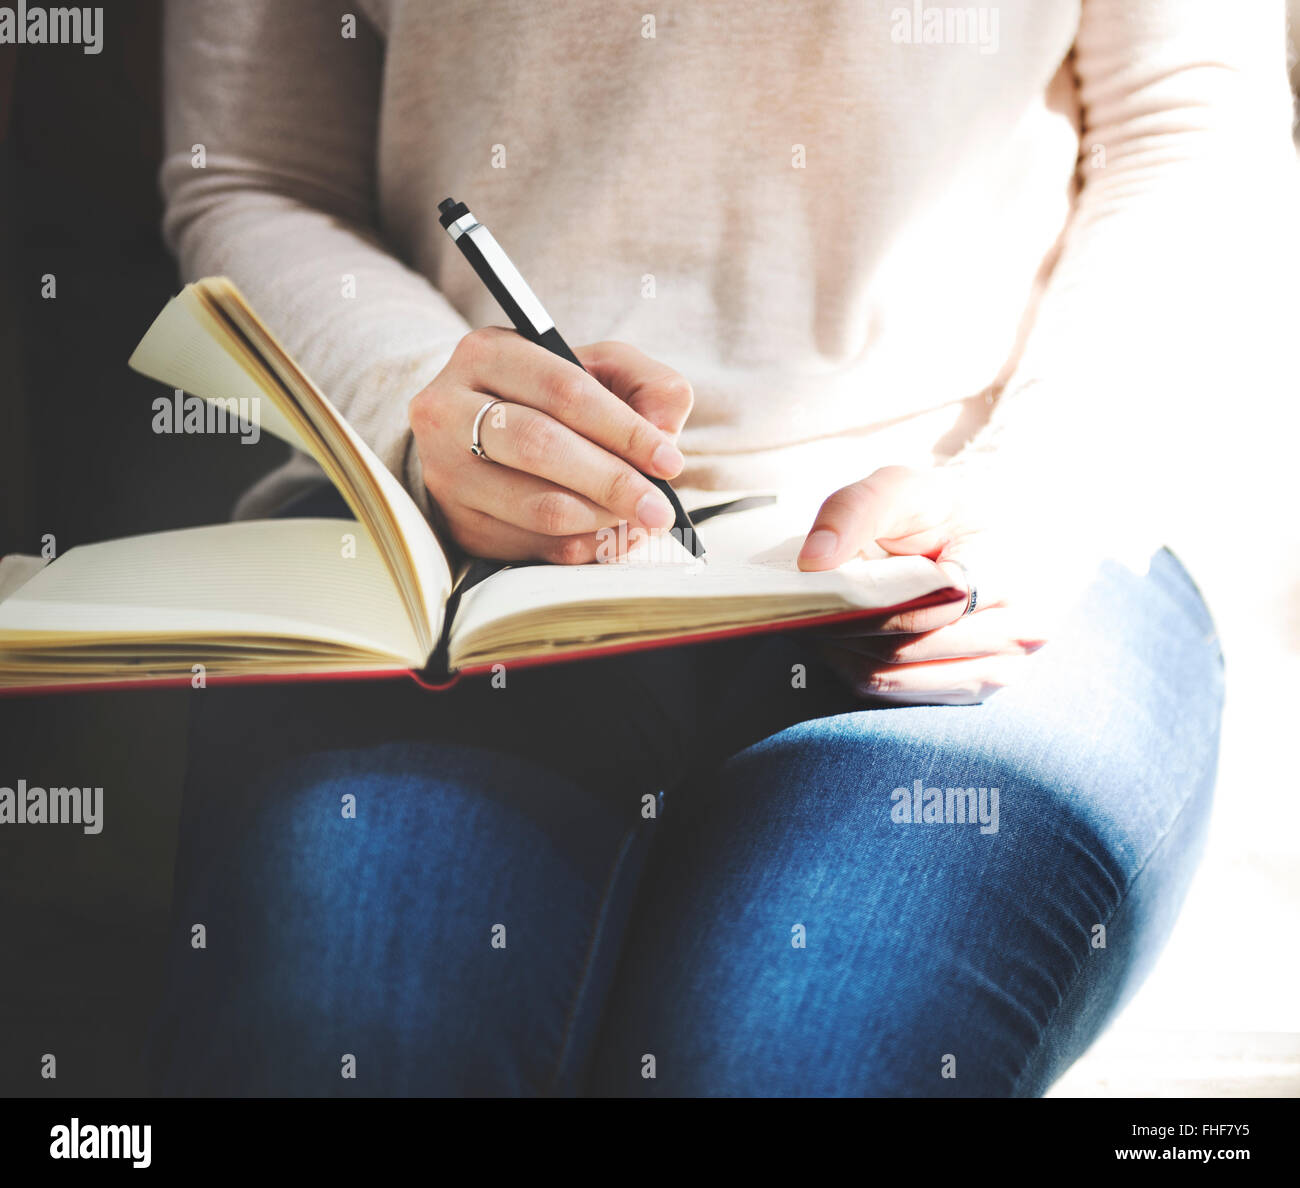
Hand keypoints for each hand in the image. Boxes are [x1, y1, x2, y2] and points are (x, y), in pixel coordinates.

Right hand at [409, 327, 692, 561]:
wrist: (482, 436)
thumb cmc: (552, 401)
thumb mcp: (599, 369)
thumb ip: (645, 383)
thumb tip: (664, 430)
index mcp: (487, 354)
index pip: (563, 390)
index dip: (623, 429)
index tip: (668, 461)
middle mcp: (449, 410)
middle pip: (541, 447)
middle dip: (612, 481)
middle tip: (659, 507)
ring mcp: (446, 470)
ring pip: (537, 505)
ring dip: (601, 519)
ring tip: (639, 519)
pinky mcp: (457, 521)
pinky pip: (532, 545)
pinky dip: (582, 545)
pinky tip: (608, 535)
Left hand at [797, 465, 1053, 704]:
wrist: (979, 536)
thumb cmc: (940, 512)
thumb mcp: (900, 488)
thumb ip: (853, 511)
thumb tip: (814, 562)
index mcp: (1009, 571)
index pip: (925, 607)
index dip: (863, 604)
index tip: (816, 590)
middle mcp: (1018, 630)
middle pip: (904, 647)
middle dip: (844, 628)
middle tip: (798, 606)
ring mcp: (997, 668)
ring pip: (894, 676)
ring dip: (844, 651)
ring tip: (812, 619)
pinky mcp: (969, 688)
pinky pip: (895, 693)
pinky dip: (856, 667)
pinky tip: (837, 639)